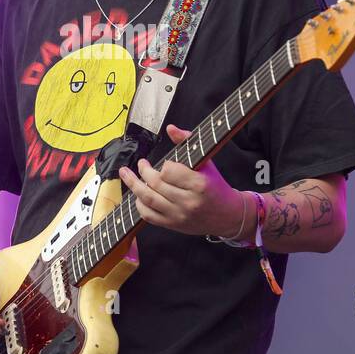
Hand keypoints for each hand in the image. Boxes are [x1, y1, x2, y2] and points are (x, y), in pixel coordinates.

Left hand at [117, 124, 246, 238]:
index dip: (164, 165)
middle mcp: (188, 201)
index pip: (170, 171)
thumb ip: (188, 142)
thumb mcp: (207, 161)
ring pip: (148, 199)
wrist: (227, 215)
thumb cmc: (215, 185)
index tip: (166, 163)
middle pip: (156, 183)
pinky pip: (148, 215)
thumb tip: (170, 129)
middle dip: (144, 170)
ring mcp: (179, 215)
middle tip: (142, 164)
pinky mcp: (173, 224)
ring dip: (134, 185)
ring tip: (127, 174)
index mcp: (199, 184)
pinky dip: (139, 204)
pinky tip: (137, 194)